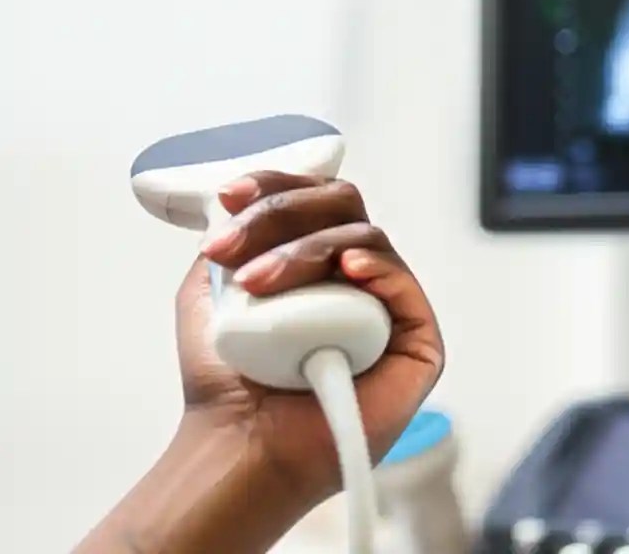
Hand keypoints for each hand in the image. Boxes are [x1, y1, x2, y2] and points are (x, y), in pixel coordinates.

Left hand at [181, 171, 444, 501]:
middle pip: (342, 206)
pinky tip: (346, 270)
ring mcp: (389, 307)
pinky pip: (405, 287)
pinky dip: (378, 268)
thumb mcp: (210, 293)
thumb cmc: (228, 381)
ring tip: (256, 286)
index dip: (276, 185)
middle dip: (281, 213)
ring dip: (304, 250)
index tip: (230, 195)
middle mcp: (357, 278)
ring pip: (364, 240)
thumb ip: (231, 241)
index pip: (313, 199)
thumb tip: (240, 199)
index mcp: (317, 262)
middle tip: (231, 250)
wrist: (241, 445)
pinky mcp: (418, 343)